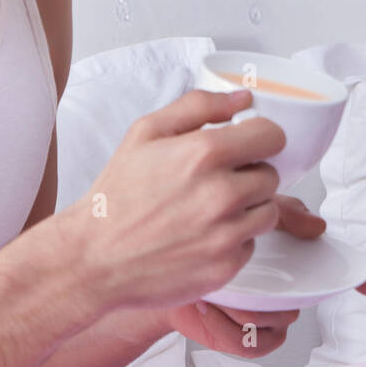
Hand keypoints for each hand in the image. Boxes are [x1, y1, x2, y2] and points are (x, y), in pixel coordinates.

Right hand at [58, 89, 285, 314]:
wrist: (92, 259)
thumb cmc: (117, 196)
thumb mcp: (146, 132)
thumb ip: (199, 106)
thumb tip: (242, 98)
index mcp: (204, 154)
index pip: (272, 136)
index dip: (260, 139)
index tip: (247, 147)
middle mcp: (221, 194)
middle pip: (271, 176)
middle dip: (249, 175)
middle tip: (216, 183)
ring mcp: (225, 235)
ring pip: (267, 212)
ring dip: (247, 209)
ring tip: (210, 210)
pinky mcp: (225, 267)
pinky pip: (251, 245)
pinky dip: (234, 241)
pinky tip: (202, 236)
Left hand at [165, 196, 365, 356]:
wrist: (156, 262)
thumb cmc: (198, 230)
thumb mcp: (238, 203)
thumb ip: (279, 210)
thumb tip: (316, 225)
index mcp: (287, 257)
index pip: (334, 268)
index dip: (358, 276)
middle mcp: (280, 288)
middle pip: (303, 302)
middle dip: (274, 290)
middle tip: (244, 272)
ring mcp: (262, 313)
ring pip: (280, 322)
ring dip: (248, 307)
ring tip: (219, 288)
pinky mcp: (240, 337)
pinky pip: (256, 343)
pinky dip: (233, 328)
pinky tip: (212, 307)